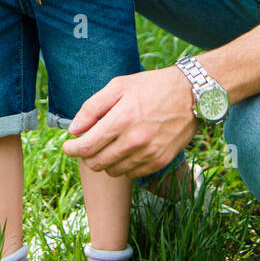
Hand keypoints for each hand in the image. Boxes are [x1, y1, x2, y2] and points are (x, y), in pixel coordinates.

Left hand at [61, 66, 196, 178]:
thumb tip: (74, 129)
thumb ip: (92, 108)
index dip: (72, 149)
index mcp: (122, 119)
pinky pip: (131, 174)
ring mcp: (149, 153)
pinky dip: (123, 165)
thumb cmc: (152, 86)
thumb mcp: (119, 86)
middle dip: (86, 156)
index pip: (87, 147)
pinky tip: (126, 150)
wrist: (191, 94)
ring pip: (113, 171)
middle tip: (88, 144)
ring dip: (105, 161)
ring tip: (109, 144)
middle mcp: (135, 140)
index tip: (68, 146)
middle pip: (97, 163)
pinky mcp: (160, 161)